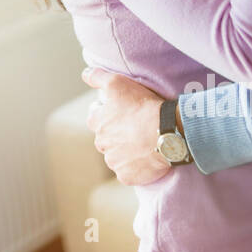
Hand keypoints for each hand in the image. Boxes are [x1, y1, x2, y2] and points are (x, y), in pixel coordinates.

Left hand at [82, 67, 171, 184]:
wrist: (166, 132)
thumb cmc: (142, 105)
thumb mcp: (117, 82)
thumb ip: (97, 77)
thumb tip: (84, 75)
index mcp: (96, 122)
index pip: (95, 116)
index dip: (108, 112)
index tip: (122, 111)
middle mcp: (101, 143)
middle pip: (106, 138)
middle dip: (116, 133)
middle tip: (135, 127)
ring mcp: (114, 161)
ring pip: (116, 156)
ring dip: (125, 151)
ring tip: (143, 142)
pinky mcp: (127, 176)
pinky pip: (128, 172)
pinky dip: (135, 167)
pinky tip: (146, 158)